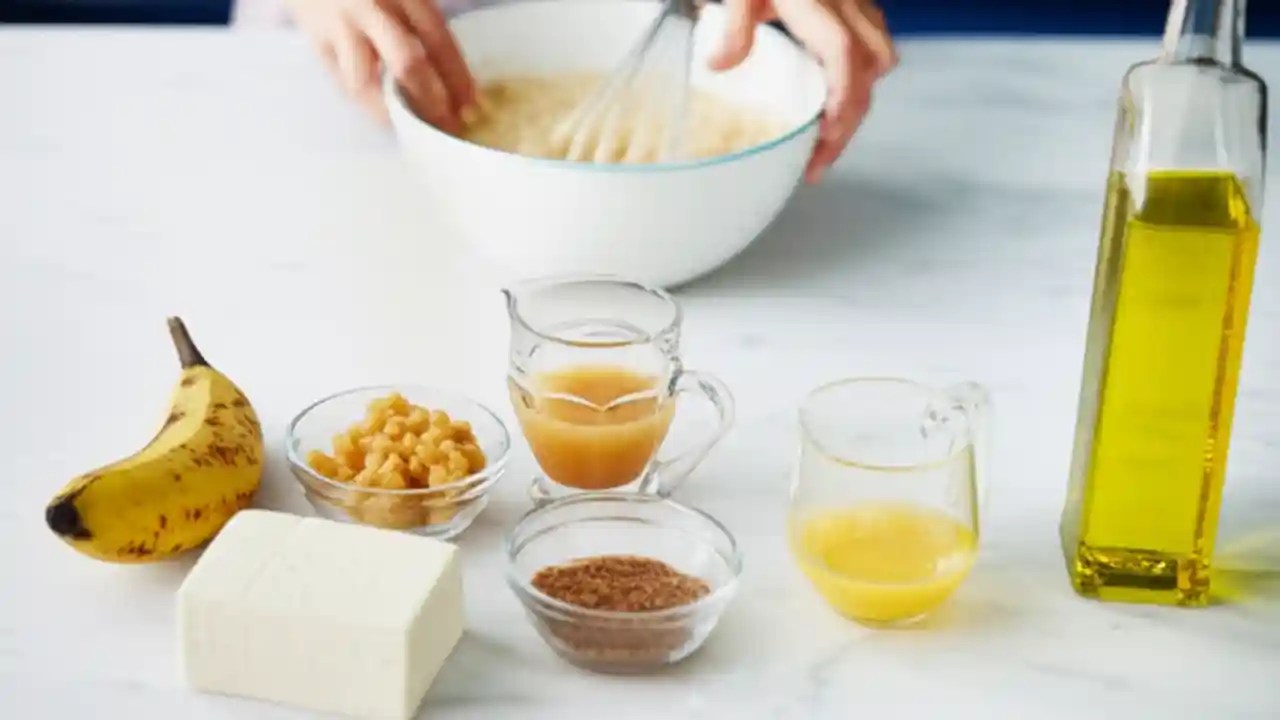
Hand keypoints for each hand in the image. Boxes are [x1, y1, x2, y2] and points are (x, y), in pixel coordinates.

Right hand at [285, 0, 474, 132]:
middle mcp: (372, 9)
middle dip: (431, 101)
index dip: (457, 78)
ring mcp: (341, 27)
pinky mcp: (318, 45)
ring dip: (392, 111)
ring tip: (411, 127)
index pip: (437, 39)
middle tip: (447, 125)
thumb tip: (454, 80)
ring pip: (367, 83)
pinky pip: (344, 85)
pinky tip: (384, 115)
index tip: (471, 107)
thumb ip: (421, 25)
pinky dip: (367, 105)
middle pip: (407, 63)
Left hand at [709, 0, 894, 183]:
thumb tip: (720, 66)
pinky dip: (860, 68)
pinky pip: (873, 36)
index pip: (844, 65)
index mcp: (818, 3)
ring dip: (859, 95)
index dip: (840, 112)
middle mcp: (847, 0)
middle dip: (849, 122)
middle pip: (868, 72)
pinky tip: (832, 84)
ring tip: (828, 128)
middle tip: (820, 160)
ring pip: (880, 54)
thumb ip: (736, 23)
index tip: (821, 151)